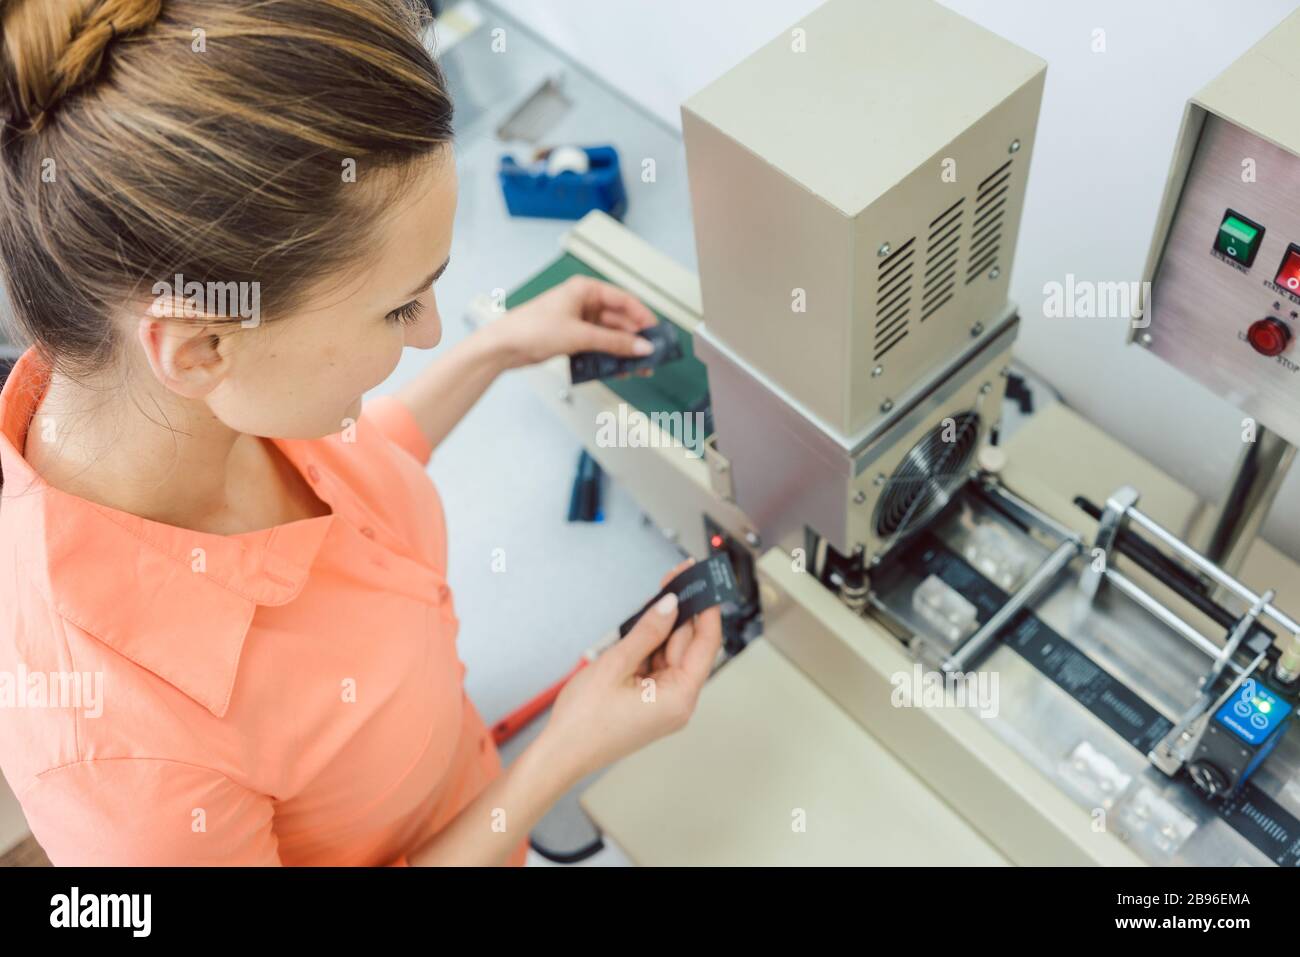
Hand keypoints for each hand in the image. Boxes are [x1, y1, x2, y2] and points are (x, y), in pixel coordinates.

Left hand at [491, 275, 656, 368]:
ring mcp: (578, 321)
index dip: (643, 317)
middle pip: (619, 320)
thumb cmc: (530, 328)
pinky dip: (608, 356)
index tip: (656, 333)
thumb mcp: (580, 335)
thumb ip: (614, 342)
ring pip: (609, 335)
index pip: (625, 300)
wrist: (503, 346)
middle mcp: (583, 303)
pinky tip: (616, 367)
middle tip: (649, 355)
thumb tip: (641, 346)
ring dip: (623, 350)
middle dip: (634, 339)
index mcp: (585, 290)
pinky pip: (598, 346)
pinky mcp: (572, 338)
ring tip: (636, 366)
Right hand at [538, 559, 722, 781]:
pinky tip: (634, 636)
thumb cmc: (583, 722)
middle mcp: (678, 704)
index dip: (705, 611)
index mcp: (679, 697)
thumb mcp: (616, 664)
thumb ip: (647, 632)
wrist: (559, 754)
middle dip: (677, 617)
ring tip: (642, 613)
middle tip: (669, 584)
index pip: (705, 645)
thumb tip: (670, 606)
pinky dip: (647, 651)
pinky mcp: (649, 705)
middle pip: (687, 649)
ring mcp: (663, 705)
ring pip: (669, 657)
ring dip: (658, 634)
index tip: (702, 585)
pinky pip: (655, 669)